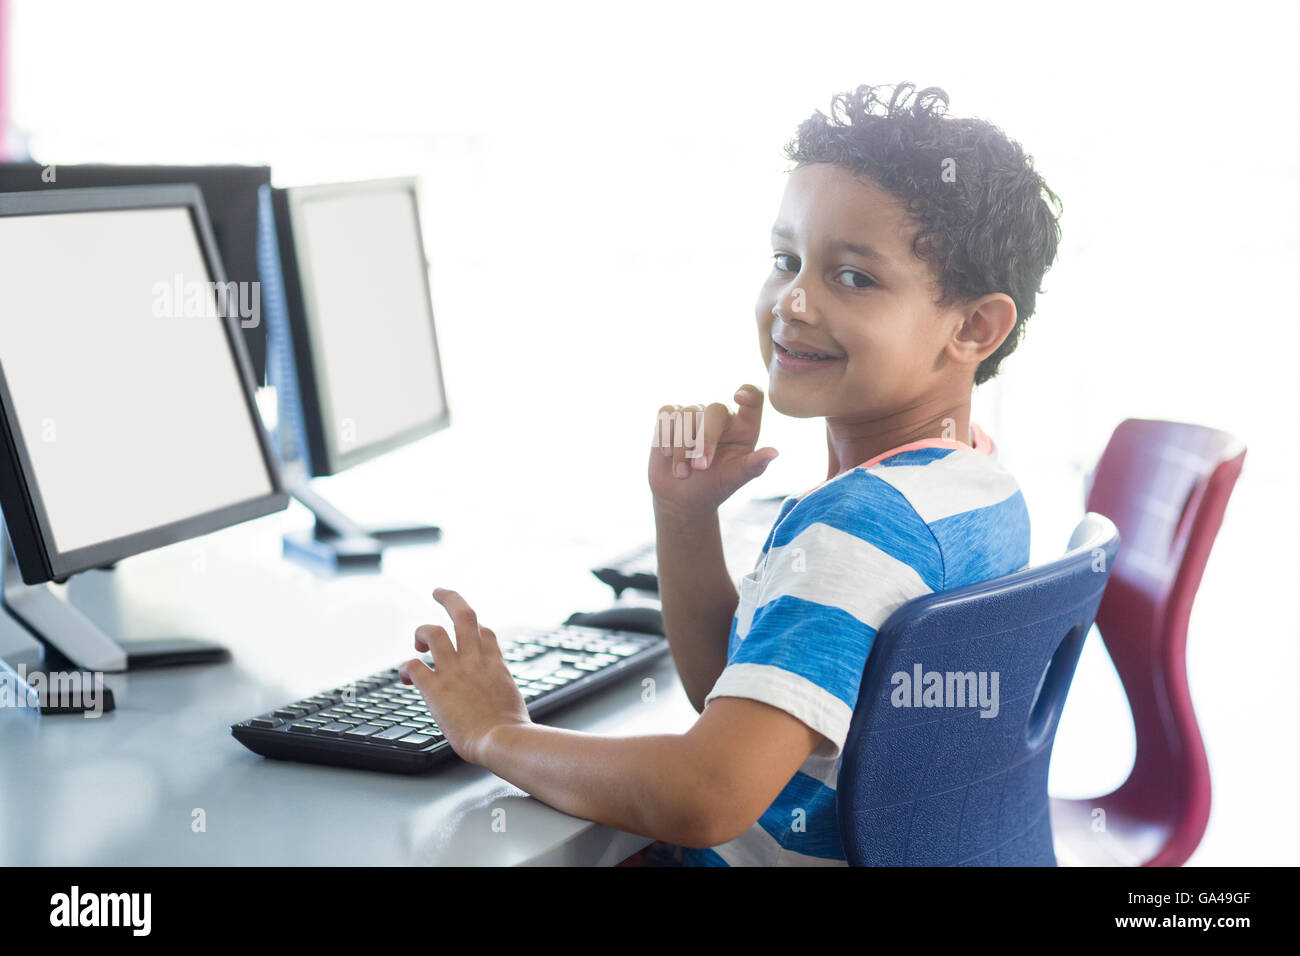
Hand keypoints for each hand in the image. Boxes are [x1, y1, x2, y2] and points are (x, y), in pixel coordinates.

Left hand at [398, 588, 529, 764]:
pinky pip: (413, 665)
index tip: (466, 633)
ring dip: (421, 632)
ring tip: (418, 643)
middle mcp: (475, 660)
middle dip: (449, 598)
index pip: (484, 631)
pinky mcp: (435, 688)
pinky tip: (407, 678)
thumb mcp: (513, 700)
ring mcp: (454, 672)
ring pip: (433, 632)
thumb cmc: (510, 731)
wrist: (502, 739)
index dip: (473, 628)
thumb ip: (501, 692)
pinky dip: (406, 668)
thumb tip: (503, 706)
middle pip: (463, 615)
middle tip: (438, 592)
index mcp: (495, 664)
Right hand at [648, 384, 778, 518]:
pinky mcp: (671, 418)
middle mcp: (720, 417)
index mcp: (744, 427)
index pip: (753, 399)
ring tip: (682, 473)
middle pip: (714, 409)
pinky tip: (666, 455)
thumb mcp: (734, 480)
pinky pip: (666, 413)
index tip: (739, 397)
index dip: (748, 393)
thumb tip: (774, 453)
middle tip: (700, 468)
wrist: (681, 498)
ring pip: (687, 413)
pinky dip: (664, 435)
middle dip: (705, 440)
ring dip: (681, 447)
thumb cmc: (714, 487)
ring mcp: (694, 415)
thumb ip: (753, 466)